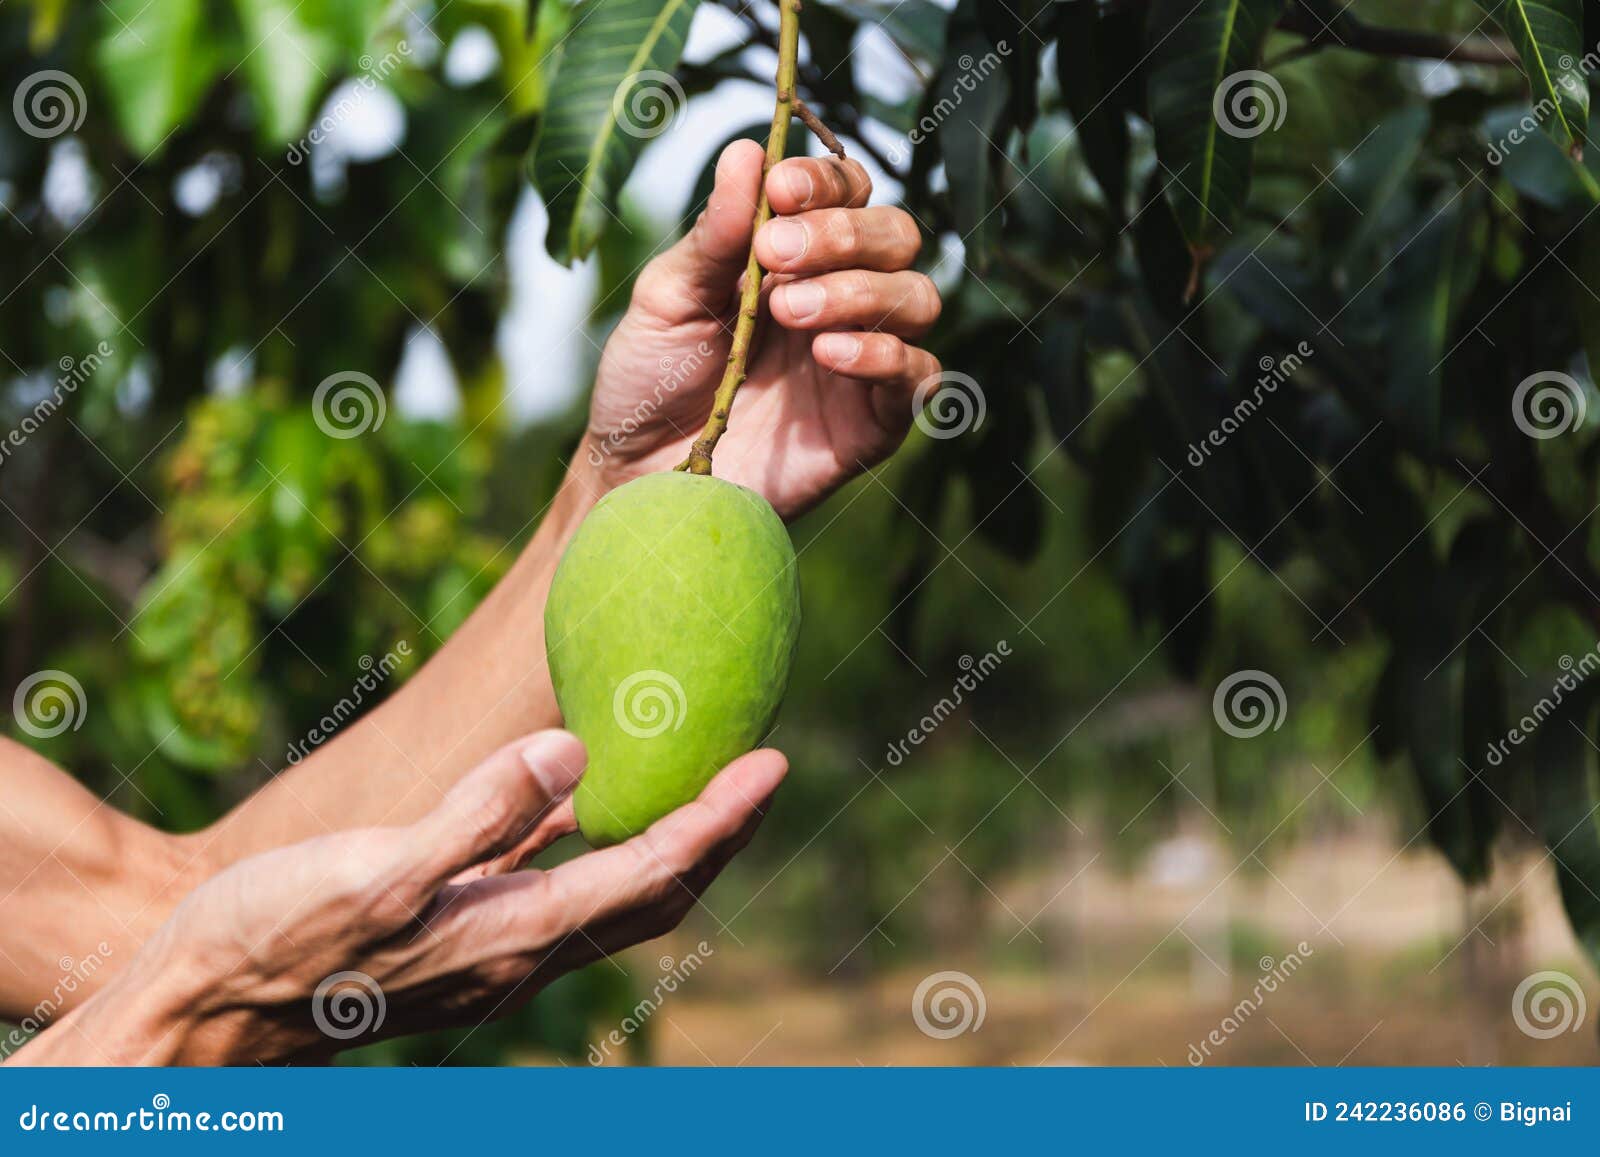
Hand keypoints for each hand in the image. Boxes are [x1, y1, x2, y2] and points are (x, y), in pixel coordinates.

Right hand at [13, 731, 785, 1064]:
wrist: (205, 1012)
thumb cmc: (276, 940)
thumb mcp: (375, 872)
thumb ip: (478, 815)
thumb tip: (576, 751)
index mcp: (512, 934)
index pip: (652, 873)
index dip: (720, 820)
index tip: (774, 762)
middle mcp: (519, 952)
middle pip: (655, 894)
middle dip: (718, 836)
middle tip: (760, 769)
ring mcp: (492, 950)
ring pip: (614, 895)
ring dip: (669, 841)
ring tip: (703, 778)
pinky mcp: (460, 936)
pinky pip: (560, 886)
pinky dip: (599, 844)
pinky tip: (591, 799)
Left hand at [586, 141, 942, 519]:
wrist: (639, 476)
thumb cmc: (651, 381)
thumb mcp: (667, 296)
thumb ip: (716, 234)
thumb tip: (748, 151)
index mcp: (796, 255)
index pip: (849, 192)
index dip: (826, 183)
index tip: (779, 193)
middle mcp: (842, 298)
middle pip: (897, 235)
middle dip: (843, 235)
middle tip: (777, 259)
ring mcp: (863, 361)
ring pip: (919, 297)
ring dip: (861, 291)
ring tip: (789, 313)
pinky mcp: (874, 423)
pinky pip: (919, 376)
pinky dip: (885, 354)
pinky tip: (829, 354)